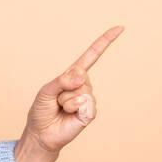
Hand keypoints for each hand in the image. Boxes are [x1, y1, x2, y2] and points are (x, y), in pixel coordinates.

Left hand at [22, 25, 123, 156]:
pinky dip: (74, 108)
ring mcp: (88, 98)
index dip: (105, 42)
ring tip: (61, 108)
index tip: (120, 28)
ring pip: (81, 90)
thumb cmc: (42, 111)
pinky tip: (70, 114)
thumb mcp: (46, 90)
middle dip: (63, 88)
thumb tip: (81, 75)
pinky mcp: (90, 112)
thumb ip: (62, 80)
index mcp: (73, 75)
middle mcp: (83, 85)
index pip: (92, 55)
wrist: (41, 134)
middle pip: (80, 75)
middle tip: (57, 100)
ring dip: (66, 100)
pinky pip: (85, 103)